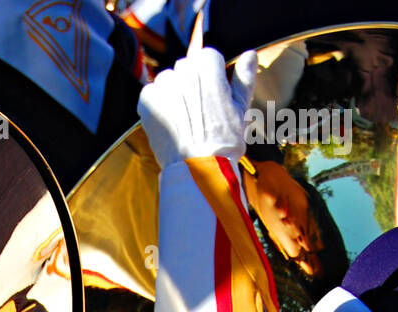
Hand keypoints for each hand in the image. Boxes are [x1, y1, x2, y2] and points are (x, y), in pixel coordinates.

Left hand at [137, 46, 257, 169]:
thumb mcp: (241, 109)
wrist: (198, 170)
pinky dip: (157, 106)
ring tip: (183, 120)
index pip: (208, 57)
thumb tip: (250, 54)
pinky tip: (169, 123)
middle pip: (186, 68)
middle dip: (191, 85)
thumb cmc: (223, 142)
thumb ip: (244, 78)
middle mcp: (184, 70)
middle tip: (198, 113)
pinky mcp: (147, 101)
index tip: (213, 99)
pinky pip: (150, 95)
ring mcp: (163, 85)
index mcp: (208, 65)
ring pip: (168, 80)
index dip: (212, 79)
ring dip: (173, 94)